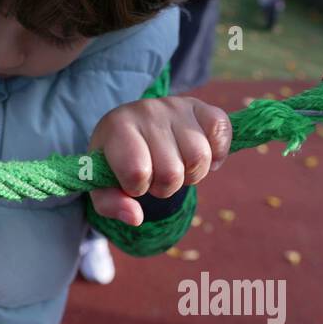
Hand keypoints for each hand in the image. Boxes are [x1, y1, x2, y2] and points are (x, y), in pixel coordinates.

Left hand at [87, 97, 231, 225]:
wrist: (127, 127)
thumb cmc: (115, 160)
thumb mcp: (101, 183)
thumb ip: (110, 203)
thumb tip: (135, 217)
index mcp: (117, 127)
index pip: (137, 171)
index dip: (137, 188)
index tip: (132, 180)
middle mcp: (146, 111)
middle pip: (171, 172)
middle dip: (165, 186)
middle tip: (155, 176)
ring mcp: (175, 106)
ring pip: (199, 157)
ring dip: (191, 174)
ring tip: (176, 166)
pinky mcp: (199, 105)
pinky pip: (221, 131)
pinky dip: (217, 153)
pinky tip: (200, 157)